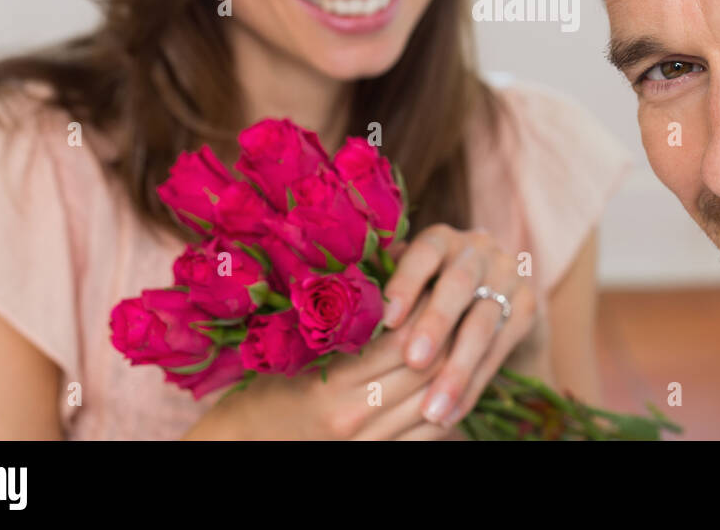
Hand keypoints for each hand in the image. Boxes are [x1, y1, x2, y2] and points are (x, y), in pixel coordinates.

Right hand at [185, 290, 456, 439]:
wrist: (253, 437)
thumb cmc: (276, 378)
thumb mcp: (301, 344)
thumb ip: (342, 314)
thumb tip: (390, 262)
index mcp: (330, 380)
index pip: (399, 339)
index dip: (427, 310)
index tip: (440, 283)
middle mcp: (350, 414)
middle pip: (423, 369)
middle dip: (450, 335)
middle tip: (464, 305)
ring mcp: (366, 441)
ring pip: (432, 401)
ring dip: (456, 371)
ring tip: (466, 337)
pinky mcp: (376, 456)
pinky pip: (428, 434)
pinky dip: (447, 406)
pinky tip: (453, 380)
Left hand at [380, 224, 537, 428]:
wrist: (486, 281)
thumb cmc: (423, 285)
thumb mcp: (404, 276)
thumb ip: (381, 285)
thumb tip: (352, 314)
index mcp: (442, 237)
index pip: (425, 252)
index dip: (407, 283)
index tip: (387, 319)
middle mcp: (478, 251)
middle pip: (460, 285)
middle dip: (436, 324)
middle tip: (413, 362)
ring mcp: (507, 278)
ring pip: (483, 324)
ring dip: (457, 370)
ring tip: (431, 409)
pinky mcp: (525, 308)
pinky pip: (499, 353)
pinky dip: (473, 387)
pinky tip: (449, 415)